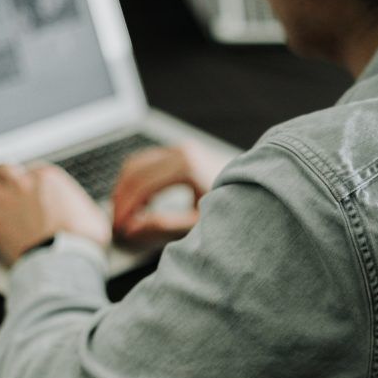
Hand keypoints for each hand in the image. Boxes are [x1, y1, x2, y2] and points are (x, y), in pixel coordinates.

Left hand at [0, 163, 110, 264]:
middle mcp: (23, 183)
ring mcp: (4, 200)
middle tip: (10, 191)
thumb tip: (89, 213)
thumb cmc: (81, 239)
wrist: (64, 259)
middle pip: (4, 168)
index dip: (32, 180)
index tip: (34, 191)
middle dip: (6, 179)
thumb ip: (84, 207)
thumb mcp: (93, 215)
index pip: (33, 168)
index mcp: (49, 178)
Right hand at [111, 143, 225, 243]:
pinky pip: (148, 161)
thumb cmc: (236, 208)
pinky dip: (137, 179)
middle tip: (117, 224)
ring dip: (125, 187)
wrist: (261, 189)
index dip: (125, 209)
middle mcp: (182, 151)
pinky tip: (140, 203)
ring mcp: (182, 148)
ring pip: (137, 162)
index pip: (141, 185)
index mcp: (186, 166)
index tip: (119, 229)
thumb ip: (165, 225)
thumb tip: (132, 228)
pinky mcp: (183, 151)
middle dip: (120, 198)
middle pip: (133, 171)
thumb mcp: (201, 223)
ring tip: (125, 215)